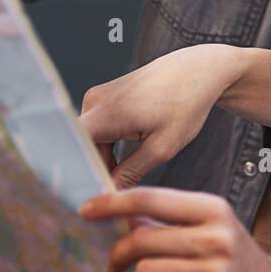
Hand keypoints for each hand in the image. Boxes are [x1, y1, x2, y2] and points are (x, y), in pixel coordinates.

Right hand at [79, 44, 244, 187]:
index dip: (76, 177)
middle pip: (81, 149)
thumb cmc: (185, 105)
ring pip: (90, 142)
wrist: (198, 71)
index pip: (72, 151)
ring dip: (105, 161)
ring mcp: (97, 97)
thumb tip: (110, 195)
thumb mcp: (161, 147)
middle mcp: (93, 101)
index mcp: (105, 113)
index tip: (89, 200)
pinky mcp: (105, 98)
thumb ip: (131, 173)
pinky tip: (127, 163)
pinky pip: (98, 131)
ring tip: (128, 178)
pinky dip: (109, 148)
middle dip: (95, 172)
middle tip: (114, 197)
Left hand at [79, 186, 270, 271]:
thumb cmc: (239, 261)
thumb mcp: (215, 227)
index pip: (151, 199)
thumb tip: (123, 216)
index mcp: (214, 210)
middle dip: (118, 253)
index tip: (86, 209)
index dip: (113, 203)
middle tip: (114, 262)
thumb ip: (173, 221)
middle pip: (141, 240)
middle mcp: (216, 238)